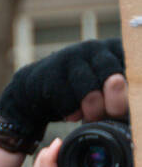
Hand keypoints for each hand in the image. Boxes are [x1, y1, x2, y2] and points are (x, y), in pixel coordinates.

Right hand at [0, 38, 124, 148]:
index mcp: (117, 50)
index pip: (135, 69)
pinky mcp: (51, 70)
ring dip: (91, 110)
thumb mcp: (109, 93)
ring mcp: (72, 56)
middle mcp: (97, 48)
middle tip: (112, 115)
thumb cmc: (80, 94)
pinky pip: (66, 98)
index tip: (131, 109)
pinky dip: (70, 112)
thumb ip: (125, 97)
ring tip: (89, 117)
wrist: (35, 90)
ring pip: (89, 89)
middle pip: (115, 78)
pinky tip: (70, 115)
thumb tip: (132, 110)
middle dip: (115, 103)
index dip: (133, 93)